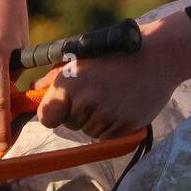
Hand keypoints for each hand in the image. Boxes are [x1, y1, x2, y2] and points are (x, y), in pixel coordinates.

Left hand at [33, 9, 190, 140]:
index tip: (61, 106)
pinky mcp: (123, 128)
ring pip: (88, 131)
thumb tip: (34, 91)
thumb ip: (55, 76)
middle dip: (77, 112)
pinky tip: (121, 105)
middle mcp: (85, 101)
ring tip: (112, 95)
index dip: (53, 112)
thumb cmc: (115, 53)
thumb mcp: (81, 57)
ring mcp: (105, 116)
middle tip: (96, 91)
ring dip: (96, 119)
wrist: (156, 57)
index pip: (46, 117)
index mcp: (70, 82)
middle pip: (69, 124)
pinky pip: (107, 137)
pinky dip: (111, 126)